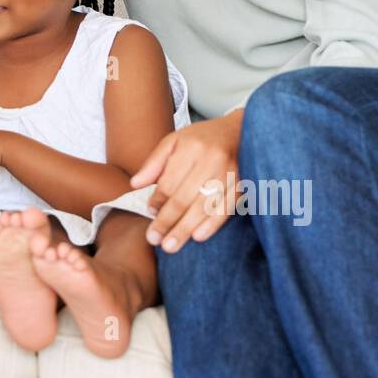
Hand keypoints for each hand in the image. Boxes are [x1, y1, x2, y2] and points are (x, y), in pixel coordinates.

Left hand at [130, 110, 242, 252]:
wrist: (241, 131)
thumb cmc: (202, 138)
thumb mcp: (174, 141)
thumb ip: (154, 163)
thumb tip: (134, 185)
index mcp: (190, 148)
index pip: (169, 181)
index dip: (157, 200)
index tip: (149, 213)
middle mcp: (211, 160)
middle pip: (184, 198)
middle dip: (166, 221)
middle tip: (153, 239)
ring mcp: (229, 174)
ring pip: (203, 207)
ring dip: (185, 229)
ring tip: (170, 246)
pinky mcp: (243, 185)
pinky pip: (226, 209)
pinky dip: (212, 225)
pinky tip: (198, 237)